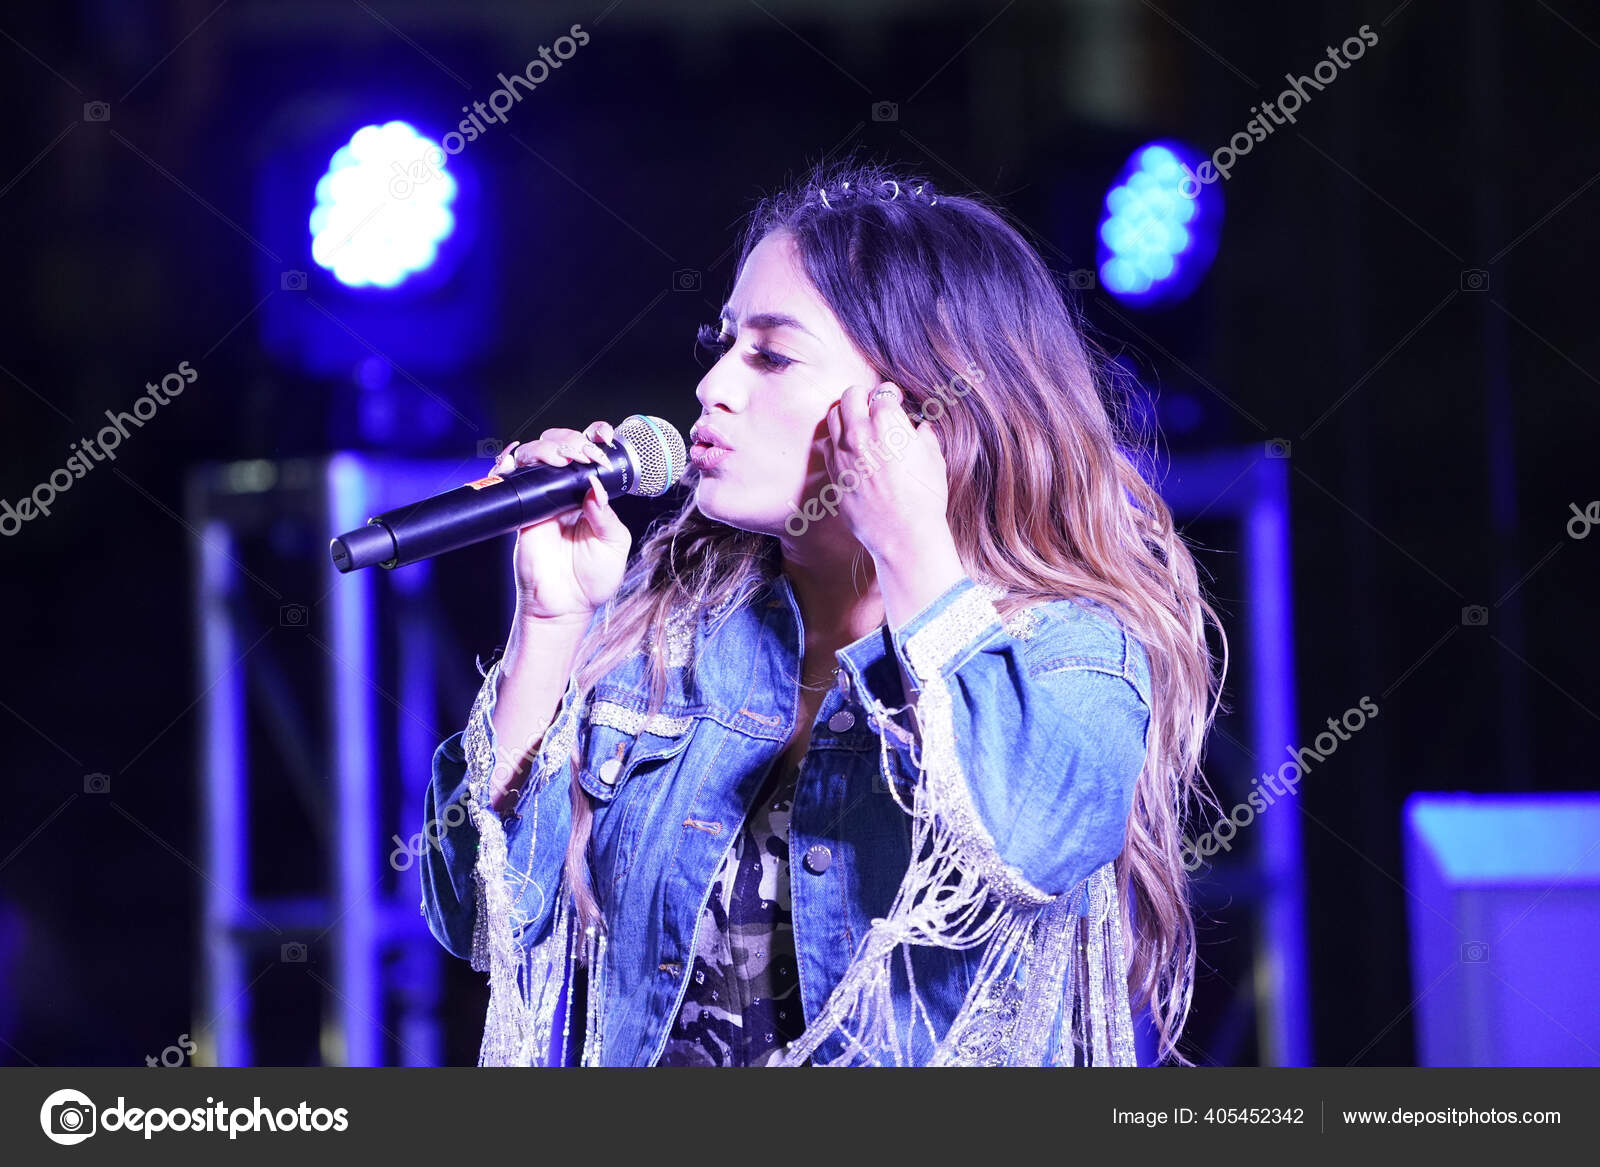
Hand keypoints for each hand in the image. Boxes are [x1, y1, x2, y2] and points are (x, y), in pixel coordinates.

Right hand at [489, 421, 631, 619]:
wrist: (564, 606)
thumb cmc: (592, 579)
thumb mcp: (614, 544)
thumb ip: (606, 515)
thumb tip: (594, 486)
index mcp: (592, 494)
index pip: (591, 453)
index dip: (595, 437)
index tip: (602, 437)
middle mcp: (566, 491)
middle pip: (561, 445)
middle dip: (571, 440)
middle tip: (582, 456)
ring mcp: (542, 498)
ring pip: (535, 455)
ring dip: (545, 448)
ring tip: (561, 462)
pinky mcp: (521, 510)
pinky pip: (509, 479)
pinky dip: (507, 463)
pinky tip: (514, 459)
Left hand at [821, 381, 952, 561]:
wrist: (904, 534)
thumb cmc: (925, 497)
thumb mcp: (934, 458)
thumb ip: (924, 436)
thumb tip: (920, 428)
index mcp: (887, 422)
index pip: (882, 392)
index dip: (892, 396)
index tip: (896, 401)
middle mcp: (860, 432)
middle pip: (851, 396)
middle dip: (863, 396)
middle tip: (873, 405)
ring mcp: (842, 452)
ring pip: (833, 416)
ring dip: (846, 414)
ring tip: (858, 422)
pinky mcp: (833, 471)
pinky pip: (826, 443)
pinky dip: (836, 439)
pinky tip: (849, 447)